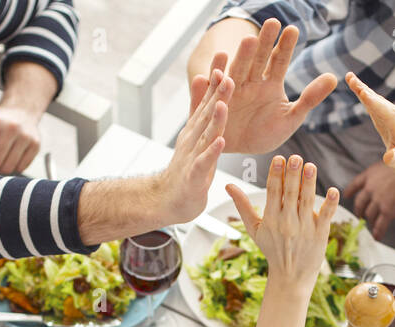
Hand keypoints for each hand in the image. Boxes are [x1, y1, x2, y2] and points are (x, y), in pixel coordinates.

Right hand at [157, 68, 232, 223]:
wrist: (168, 200)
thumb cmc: (186, 168)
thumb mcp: (193, 134)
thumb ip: (197, 107)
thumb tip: (202, 78)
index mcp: (196, 130)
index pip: (207, 102)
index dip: (215, 81)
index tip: (224, 58)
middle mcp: (194, 139)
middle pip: (207, 114)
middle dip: (217, 94)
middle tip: (226, 72)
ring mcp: (193, 157)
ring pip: (205, 135)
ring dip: (214, 120)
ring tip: (223, 103)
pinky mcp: (194, 177)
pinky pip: (205, 163)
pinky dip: (212, 152)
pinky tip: (221, 142)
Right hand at [194, 18, 335, 155]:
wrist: (240, 151)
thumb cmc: (264, 134)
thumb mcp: (291, 118)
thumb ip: (310, 98)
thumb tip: (334, 77)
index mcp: (270, 84)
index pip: (279, 61)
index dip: (286, 46)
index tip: (294, 29)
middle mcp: (250, 82)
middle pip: (258, 59)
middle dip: (265, 43)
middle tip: (273, 23)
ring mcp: (232, 91)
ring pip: (237, 70)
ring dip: (242, 55)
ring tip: (249, 40)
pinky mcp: (215, 103)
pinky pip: (213, 90)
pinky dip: (214, 77)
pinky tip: (218, 63)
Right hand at [226, 154, 339, 290]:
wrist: (290, 277)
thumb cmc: (272, 249)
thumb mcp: (254, 229)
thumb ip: (243, 206)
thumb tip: (228, 186)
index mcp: (271, 218)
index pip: (273, 192)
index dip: (276, 174)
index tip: (279, 158)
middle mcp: (287, 222)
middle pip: (290, 194)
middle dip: (293, 175)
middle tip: (296, 157)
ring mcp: (305, 228)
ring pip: (307, 202)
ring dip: (309, 183)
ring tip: (311, 166)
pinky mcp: (320, 234)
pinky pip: (326, 216)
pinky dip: (330, 204)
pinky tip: (333, 190)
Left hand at [343, 162, 394, 240]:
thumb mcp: (389, 163)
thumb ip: (383, 174)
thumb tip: (386, 180)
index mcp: (370, 175)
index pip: (355, 184)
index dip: (350, 191)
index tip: (347, 196)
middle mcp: (370, 188)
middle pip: (360, 203)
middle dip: (359, 210)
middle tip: (360, 215)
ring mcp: (377, 200)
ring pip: (369, 215)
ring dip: (370, 221)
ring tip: (373, 225)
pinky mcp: (387, 210)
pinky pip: (380, 225)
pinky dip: (378, 232)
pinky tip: (377, 237)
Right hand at [345, 71, 394, 174]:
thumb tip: (388, 156)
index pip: (388, 114)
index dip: (375, 104)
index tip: (364, 94)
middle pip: (380, 102)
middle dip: (367, 93)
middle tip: (352, 81)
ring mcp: (391, 110)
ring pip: (375, 98)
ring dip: (362, 88)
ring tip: (349, 77)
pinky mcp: (384, 109)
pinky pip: (373, 99)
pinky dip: (362, 90)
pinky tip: (352, 81)